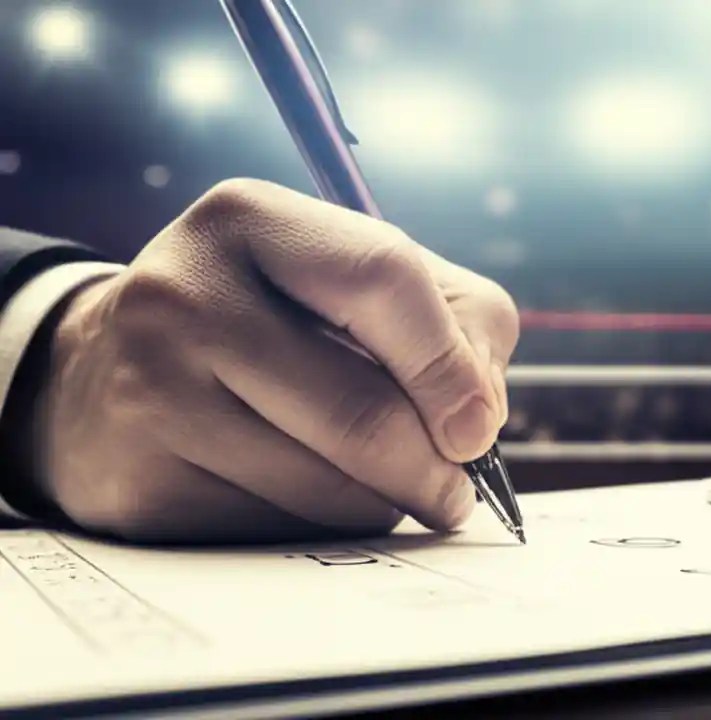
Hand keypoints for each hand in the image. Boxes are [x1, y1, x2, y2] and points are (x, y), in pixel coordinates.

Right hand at [23, 179, 518, 542]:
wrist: (105, 377)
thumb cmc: (273, 323)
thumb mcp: (357, 282)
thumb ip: (455, 322)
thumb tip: (479, 419)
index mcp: (251, 220)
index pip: (384, 277)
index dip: (449, 364)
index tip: (478, 428)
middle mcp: (185, 293)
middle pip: (364, 411)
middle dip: (435, 468)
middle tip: (455, 491)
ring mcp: (150, 390)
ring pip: (329, 489)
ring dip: (386, 503)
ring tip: (384, 485)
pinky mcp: (139, 482)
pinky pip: (280, 533)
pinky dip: (323, 528)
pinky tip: (306, 496)